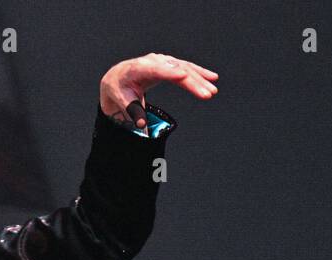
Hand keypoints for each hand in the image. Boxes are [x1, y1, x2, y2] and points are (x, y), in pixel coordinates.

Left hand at [100, 52, 217, 128]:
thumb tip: (142, 126)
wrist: (118, 77)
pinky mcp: (170, 64)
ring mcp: (163, 61)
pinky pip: (187, 67)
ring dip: (200, 79)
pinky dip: (199, 73)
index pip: (155, 70)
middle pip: (175, 70)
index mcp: (138, 69)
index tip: (183, 76)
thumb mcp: (122, 101)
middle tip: (207, 94)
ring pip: (184, 68)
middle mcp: (153, 61)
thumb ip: (133, 112)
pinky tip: (212, 78)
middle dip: (192, 83)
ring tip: (212, 90)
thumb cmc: (120, 89)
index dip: (169, 72)